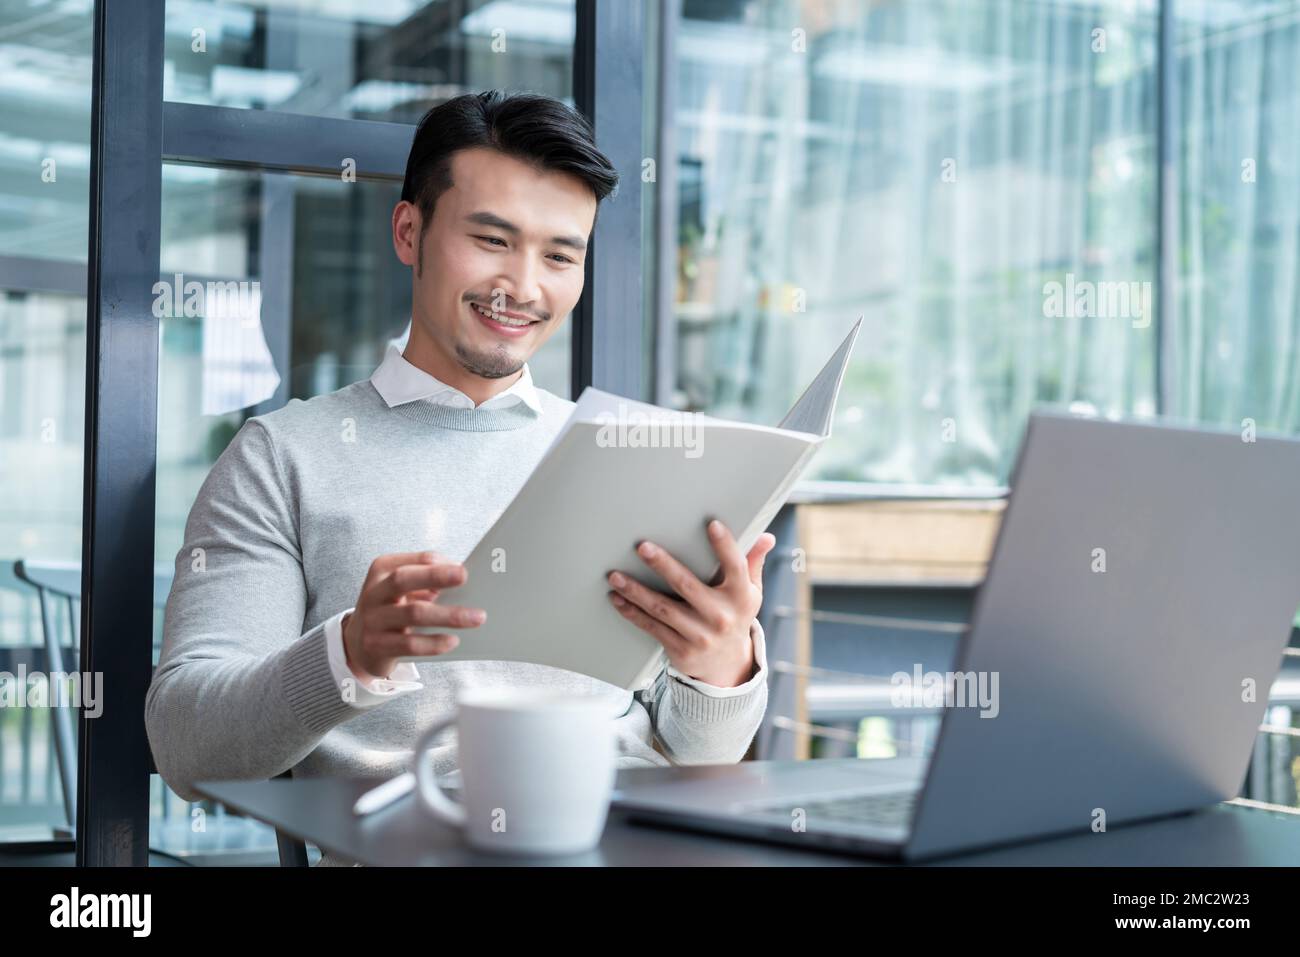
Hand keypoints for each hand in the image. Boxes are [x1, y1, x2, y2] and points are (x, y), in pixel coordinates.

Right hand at [342, 551, 484, 681]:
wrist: (357, 643)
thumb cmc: (391, 610)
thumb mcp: (402, 590)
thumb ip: (427, 583)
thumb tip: (464, 581)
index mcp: (382, 570)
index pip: (414, 560)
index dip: (439, 564)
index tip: (464, 569)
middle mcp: (374, 592)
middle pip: (404, 579)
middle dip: (436, 576)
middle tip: (464, 577)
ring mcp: (372, 619)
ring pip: (412, 613)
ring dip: (448, 615)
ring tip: (476, 617)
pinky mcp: (376, 646)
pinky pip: (409, 644)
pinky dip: (433, 642)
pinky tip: (452, 640)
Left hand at [606, 521, 776, 687]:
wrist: (727, 666)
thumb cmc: (735, 616)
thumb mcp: (750, 593)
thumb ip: (752, 563)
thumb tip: (766, 536)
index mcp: (742, 597)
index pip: (736, 567)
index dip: (725, 546)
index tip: (712, 525)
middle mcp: (721, 617)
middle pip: (687, 586)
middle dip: (663, 565)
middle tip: (643, 547)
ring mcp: (700, 635)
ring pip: (662, 609)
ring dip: (636, 591)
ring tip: (615, 575)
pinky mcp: (681, 650)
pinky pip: (652, 628)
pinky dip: (632, 613)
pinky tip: (617, 599)